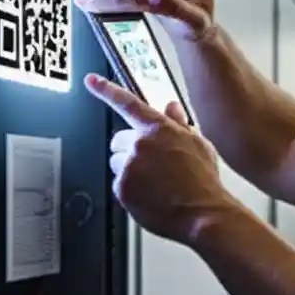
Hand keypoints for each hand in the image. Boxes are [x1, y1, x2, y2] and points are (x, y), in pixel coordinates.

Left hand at [83, 72, 237, 243]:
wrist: (203, 213)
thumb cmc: (204, 182)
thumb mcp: (198, 145)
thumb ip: (179, 124)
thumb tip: (171, 108)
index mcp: (159, 128)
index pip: (128, 103)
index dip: (106, 89)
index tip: (90, 81)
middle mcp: (141, 144)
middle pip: (119, 140)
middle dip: (130, 150)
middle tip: (151, 165)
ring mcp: (130, 166)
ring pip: (118, 163)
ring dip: (130, 171)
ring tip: (154, 184)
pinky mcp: (122, 188)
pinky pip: (119, 185)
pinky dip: (130, 191)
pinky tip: (150, 196)